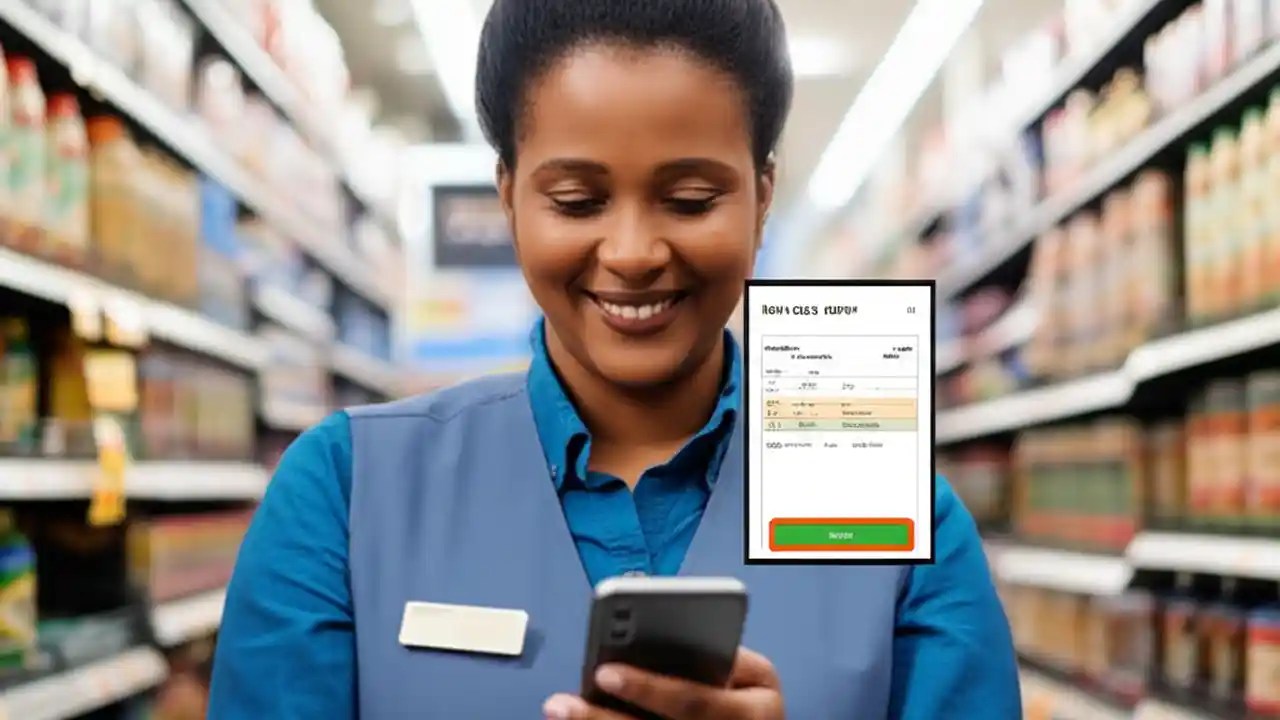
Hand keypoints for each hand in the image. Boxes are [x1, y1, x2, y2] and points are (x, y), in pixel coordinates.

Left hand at [542, 647, 783, 719]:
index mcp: (753, 710)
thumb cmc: (748, 695)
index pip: (695, 700)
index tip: (605, 672)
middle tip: (562, 702)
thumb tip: (654, 650)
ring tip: (560, 708)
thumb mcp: (753, 675)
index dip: (651, 689)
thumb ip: (718, 660)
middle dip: (605, 719)